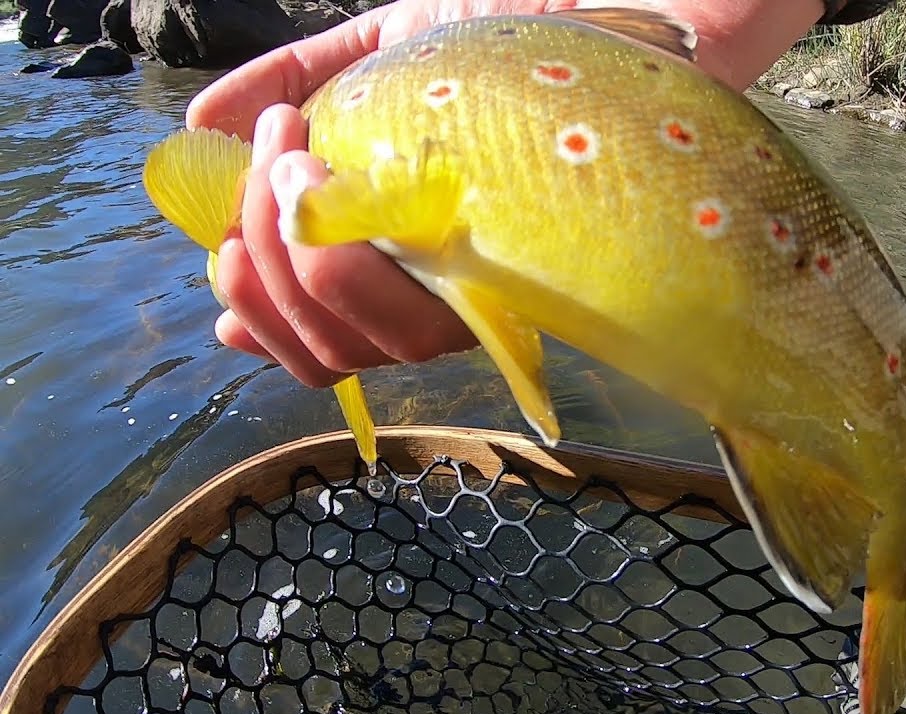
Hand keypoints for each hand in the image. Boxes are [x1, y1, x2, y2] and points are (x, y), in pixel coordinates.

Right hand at [186, 0, 564, 386]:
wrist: (560, 13)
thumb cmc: (472, 42)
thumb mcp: (366, 53)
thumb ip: (286, 81)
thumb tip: (202, 123)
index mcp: (404, 271)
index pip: (325, 346)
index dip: (264, 320)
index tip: (224, 264)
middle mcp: (438, 298)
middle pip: (330, 344)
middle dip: (266, 255)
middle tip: (269, 156)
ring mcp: (471, 295)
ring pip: (361, 338)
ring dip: (294, 250)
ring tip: (290, 153)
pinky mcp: (505, 278)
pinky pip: (419, 313)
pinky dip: (341, 254)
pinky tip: (312, 185)